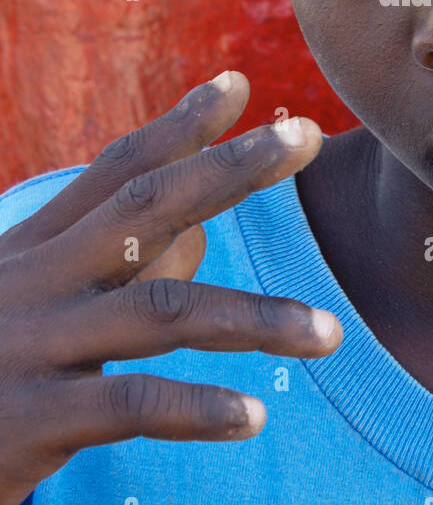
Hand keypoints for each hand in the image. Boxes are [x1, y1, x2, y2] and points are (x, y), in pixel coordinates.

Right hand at [0, 71, 340, 504]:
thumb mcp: (26, 306)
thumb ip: (104, 269)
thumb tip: (197, 237)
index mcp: (33, 250)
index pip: (113, 170)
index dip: (178, 126)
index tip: (238, 84)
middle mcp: (35, 282)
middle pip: (144, 209)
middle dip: (228, 169)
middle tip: (303, 139)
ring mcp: (32, 346)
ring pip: (159, 316)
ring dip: (254, 320)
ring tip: (329, 334)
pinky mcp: (29, 420)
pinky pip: (129, 407)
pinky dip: (197, 410)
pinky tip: (254, 417)